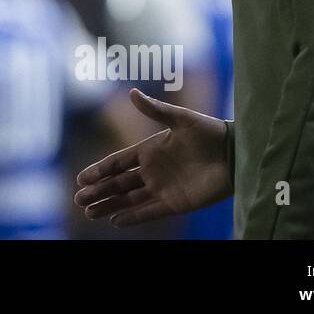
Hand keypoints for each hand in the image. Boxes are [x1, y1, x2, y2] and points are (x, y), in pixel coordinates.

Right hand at [74, 88, 231, 226]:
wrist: (235, 154)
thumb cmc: (209, 132)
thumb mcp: (180, 119)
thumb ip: (155, 109)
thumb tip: (132, 92)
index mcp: (148, 150)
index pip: (117, 162)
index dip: (99, 170)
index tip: (81, 178)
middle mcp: (151, 171)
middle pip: (118, 184)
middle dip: (98, 191)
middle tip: (78, 199)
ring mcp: (162, 188)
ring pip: (129, 200)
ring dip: (109, 206)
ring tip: (89, 212)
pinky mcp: (175, 204)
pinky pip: (149, 212)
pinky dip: (133, 217)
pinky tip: (115, 221)